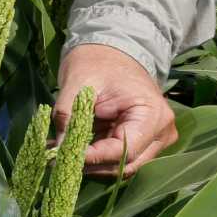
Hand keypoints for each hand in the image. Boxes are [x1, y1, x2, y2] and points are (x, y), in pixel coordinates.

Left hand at [57, 43, 178, 176]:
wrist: (112, 51)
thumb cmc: (98, 61)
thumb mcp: (77, 83)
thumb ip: (68, 115)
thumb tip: (58, 148)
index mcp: (152, 114)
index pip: (124, 150)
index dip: (93, 158)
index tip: (62, 157)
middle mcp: (161, 132)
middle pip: (125, 164)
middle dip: (90, 165)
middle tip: (56, 159)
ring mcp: (153, 139)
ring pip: (121, 165)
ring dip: (89, 163)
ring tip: (57, 152)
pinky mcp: (140, 141)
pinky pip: (117, 157)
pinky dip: (93, 156)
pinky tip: (68, 147)